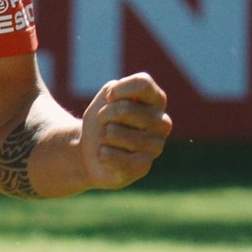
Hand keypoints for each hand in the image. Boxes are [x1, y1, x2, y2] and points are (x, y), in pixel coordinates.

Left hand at [80, 73, 171, 189]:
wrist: (89, 151)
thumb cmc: (102, 120)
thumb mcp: (106, 97)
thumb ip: (115, 89)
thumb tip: (116, 101)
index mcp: (158, 101)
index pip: (143, 84)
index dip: (118, 91)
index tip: (110, 99)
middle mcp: (162, 123)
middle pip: (123, 109)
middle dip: (104, 116)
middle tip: (106, 124)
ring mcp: (155, 146)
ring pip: (113, 132)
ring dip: (102, 136)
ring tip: (109, 141)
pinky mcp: (142, 167)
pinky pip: (110, 155)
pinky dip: (101, 154)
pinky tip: (108, 156)